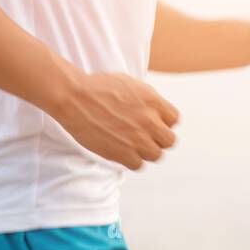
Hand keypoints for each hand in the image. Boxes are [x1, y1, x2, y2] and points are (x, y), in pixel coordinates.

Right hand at [51, 73, 179, 170]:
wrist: (75, 98)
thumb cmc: (97, 87)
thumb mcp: (130, 84)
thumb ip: (147, 99)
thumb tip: (155, 110)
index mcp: (153, 101)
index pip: (174, 119)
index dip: (163, 122)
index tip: (152, 122)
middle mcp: (150, 120)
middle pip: (169, 140)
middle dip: (157, 138)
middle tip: (143, 135)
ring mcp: (138, 138)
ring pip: (156, 155)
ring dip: (145, 151)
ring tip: (131, 144)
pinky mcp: (123, 153)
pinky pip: (138, 165)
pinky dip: (131, 160)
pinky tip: (120, 150)